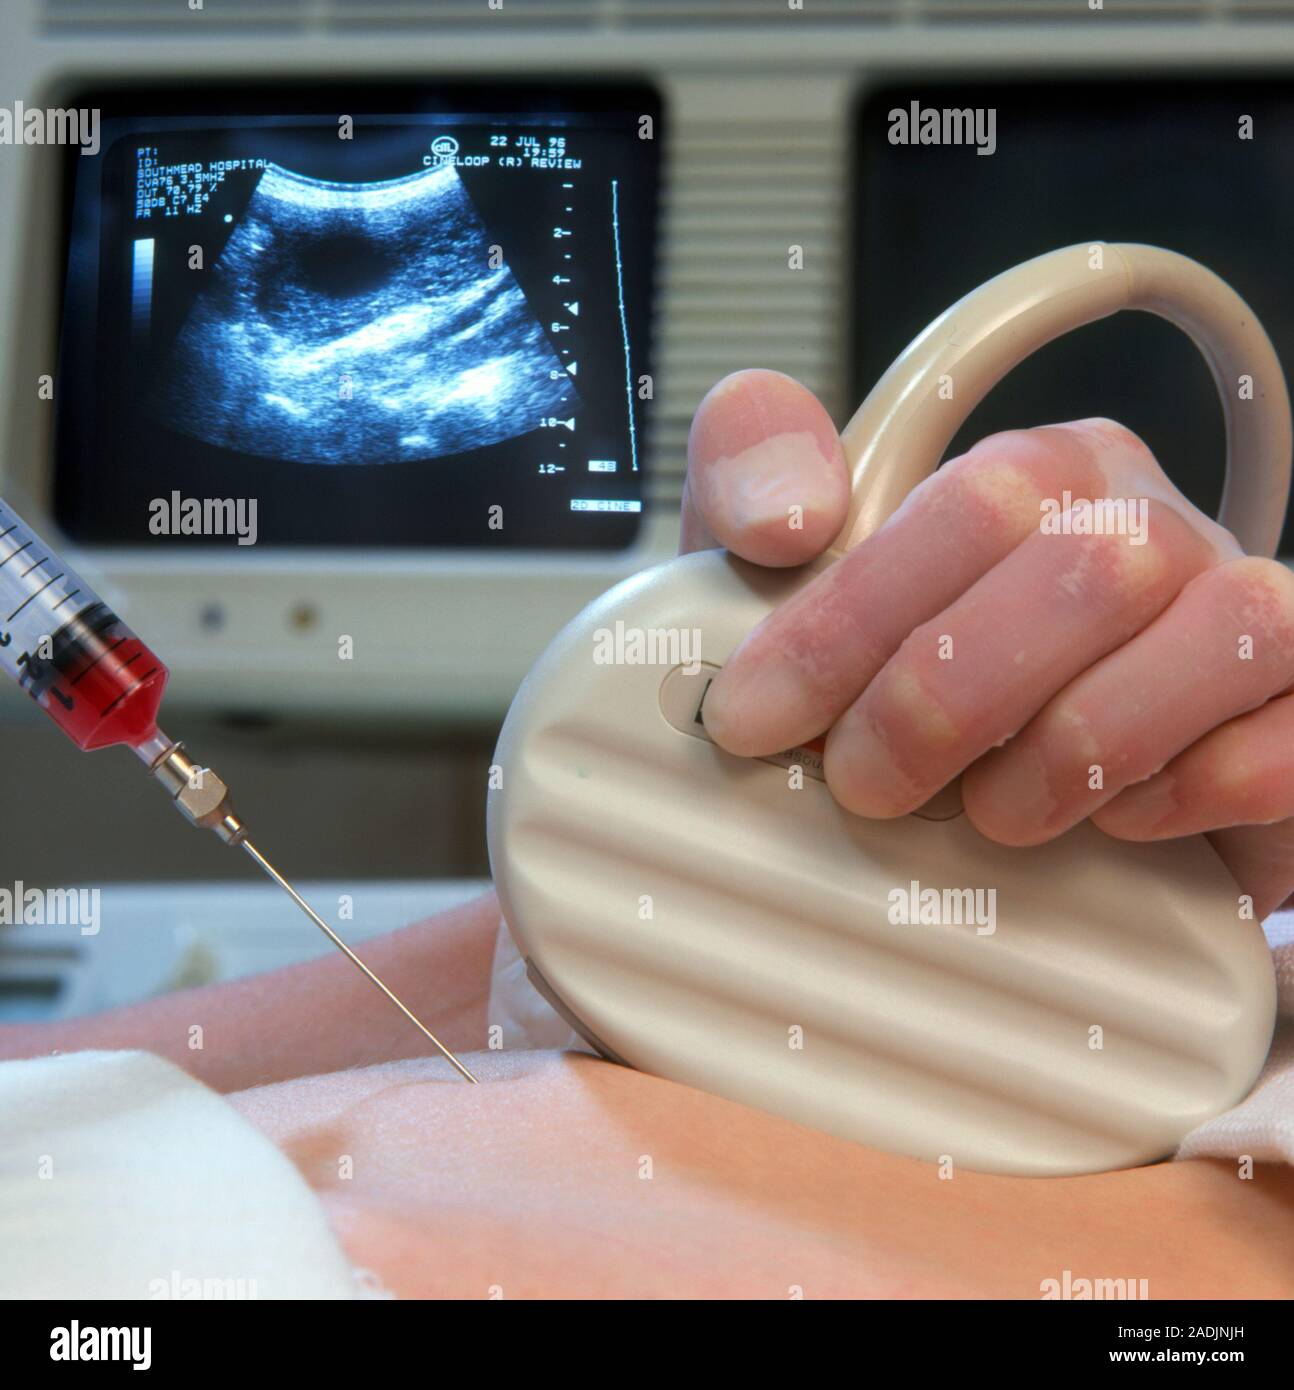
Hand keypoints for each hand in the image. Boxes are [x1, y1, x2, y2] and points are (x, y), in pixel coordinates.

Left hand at [682, 368, 1293, 918]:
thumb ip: (759, 490)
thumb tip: (783, 516)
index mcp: (1044, 476)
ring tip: (992, 813)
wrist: (1048, 794)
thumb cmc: (915, 682)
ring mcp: (1246, 616)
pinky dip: (1191, 790)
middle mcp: (1156, 528)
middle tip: (866, 784)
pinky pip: (1287, 744)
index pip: (967, 506)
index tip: (756, 716)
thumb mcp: (809, 584)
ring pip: (1220, 631)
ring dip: (1074, 745)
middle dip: (946, 695)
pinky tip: (1117, 823)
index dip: (850, 619)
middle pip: (1090, 564)